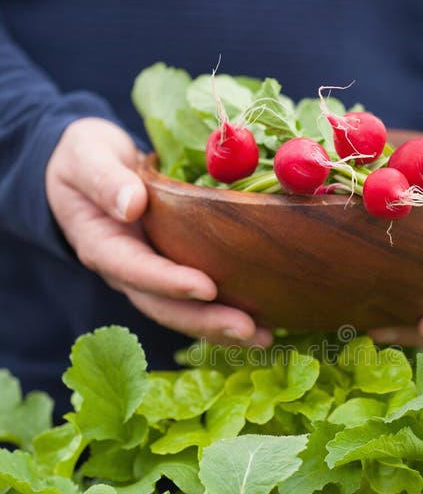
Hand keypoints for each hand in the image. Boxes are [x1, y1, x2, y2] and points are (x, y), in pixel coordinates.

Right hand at [46, 118, 271, 345]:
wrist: (90, 168)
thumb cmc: (88, 158)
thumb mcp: (87, 156)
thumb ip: (104, 179)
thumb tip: (131, 205)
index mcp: (103, 245)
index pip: (135, 269)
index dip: (169, 282)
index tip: (205, 288)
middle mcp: (127, 272)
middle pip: (164, 306)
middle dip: (205, 320)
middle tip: (246, 329)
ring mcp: (150, 279)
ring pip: (184, 313)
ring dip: (222, 329)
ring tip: (263, 338)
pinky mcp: (173, 275)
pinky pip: (198, 304)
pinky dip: (229, 315)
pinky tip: (264, 325)